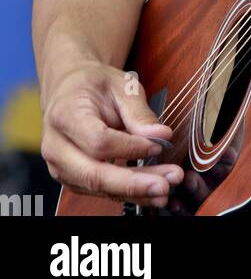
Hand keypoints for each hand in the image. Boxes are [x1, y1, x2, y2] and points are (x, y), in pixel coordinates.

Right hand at [40, 59, 183, 209]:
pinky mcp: (72, 180)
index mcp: (65, 115)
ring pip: (99, 187)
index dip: (130, 148)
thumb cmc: (95, 85)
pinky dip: (128, 193)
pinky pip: (101, 191)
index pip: (99, 141)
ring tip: (165, 190)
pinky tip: (151, 192)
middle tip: (165, 185)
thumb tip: (162, 136)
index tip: (158, 146)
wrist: (70, 90)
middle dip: (132, 184)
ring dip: (134, 192)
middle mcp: (57, 147)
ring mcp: (60, 167)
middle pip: (94, 175)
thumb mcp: (121, 86)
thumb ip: (139, 113)